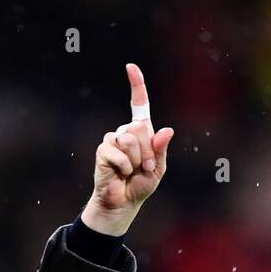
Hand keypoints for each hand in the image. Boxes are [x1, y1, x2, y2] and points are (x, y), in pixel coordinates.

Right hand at [81, 62, 173, 236]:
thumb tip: (167, 130)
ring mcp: (113, 140)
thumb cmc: (140, 186)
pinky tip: (120, 174)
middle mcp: (125, 132)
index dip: (136, 85)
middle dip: (148, 151)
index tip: (130, 67)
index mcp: (141, 133)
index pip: (138, 104)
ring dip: (137, 160)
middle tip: (145, 168)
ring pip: (130, 139)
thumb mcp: (158, 169)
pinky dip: (125, 167)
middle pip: (140, 127)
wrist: (122, 204)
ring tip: (132, 172)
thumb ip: (161, 150)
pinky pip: (119, 153)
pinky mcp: (103, 150)